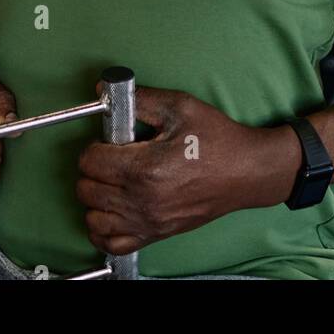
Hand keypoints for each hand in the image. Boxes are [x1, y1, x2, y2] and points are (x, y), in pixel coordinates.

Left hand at [75, 86, 293, 255]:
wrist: (247, 172)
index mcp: (145, 168)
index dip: (95, 145)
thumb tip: (104, 89)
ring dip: (95, 198)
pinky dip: (102, 230)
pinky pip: (112, 244)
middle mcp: (143, 200)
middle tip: (111, 156)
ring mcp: (149, 222)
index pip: (90, 161)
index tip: (108, 140)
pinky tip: (111, 210)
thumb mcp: (179, 107)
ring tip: (111, 181)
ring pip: (94, 218)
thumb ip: (139, 99)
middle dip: (93, 169)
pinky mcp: (157, 235)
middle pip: (87, 189)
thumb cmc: (218, 140)